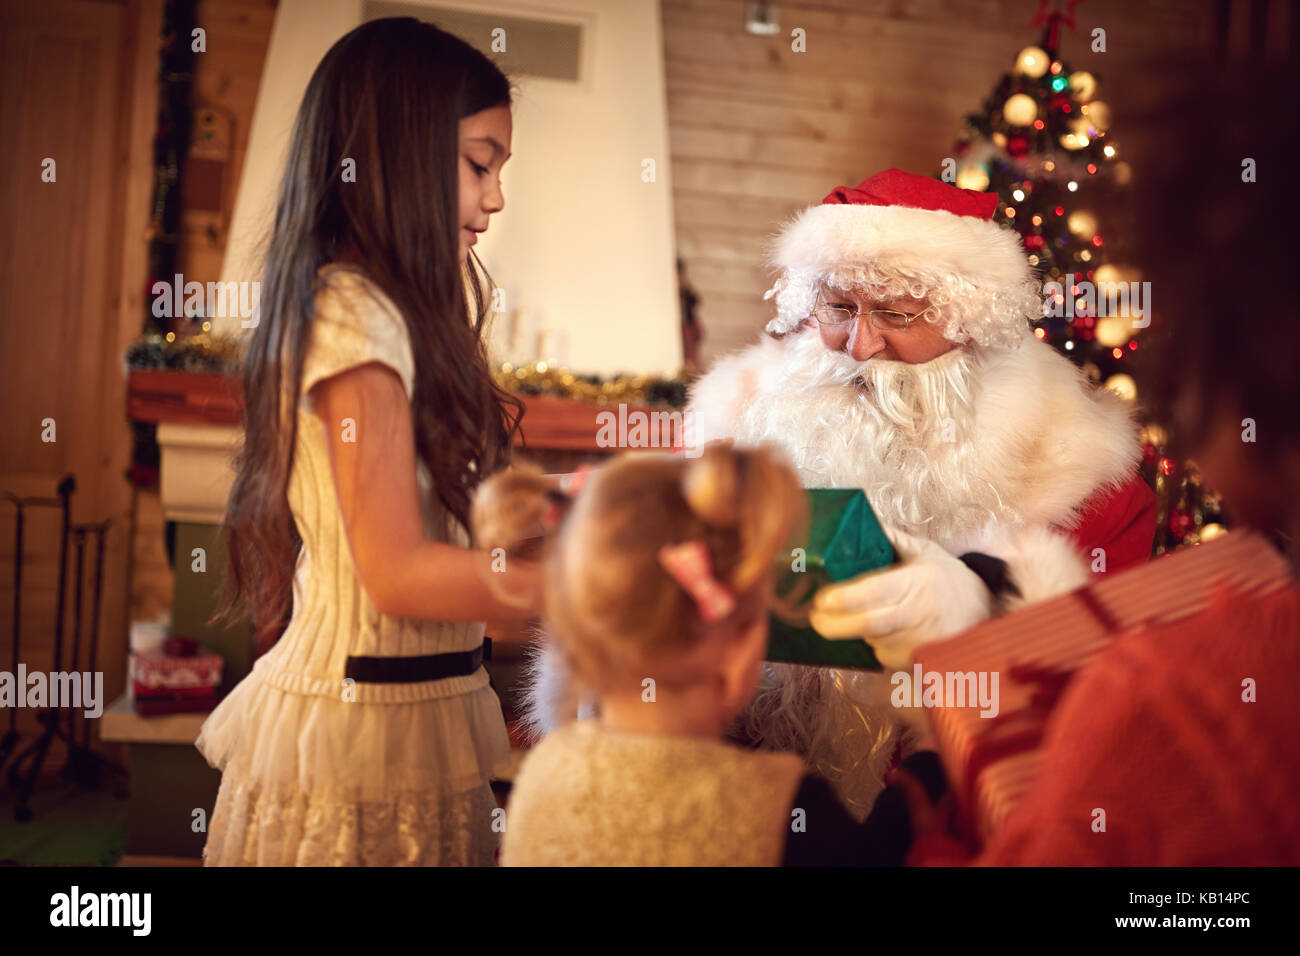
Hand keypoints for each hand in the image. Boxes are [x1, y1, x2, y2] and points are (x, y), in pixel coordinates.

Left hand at [808, 528, 993, 668]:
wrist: (985, 617)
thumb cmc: (951, 582)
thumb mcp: (926, 553)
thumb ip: (893, 539)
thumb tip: (862, 520)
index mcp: (914, 584)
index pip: (874, 594)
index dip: (845, 599)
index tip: (822, 599)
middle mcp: (913, 616)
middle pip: (866, 625)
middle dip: (833, 624)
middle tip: (815, 618)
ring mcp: (914, 643)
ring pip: (871, 639)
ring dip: (854, 631)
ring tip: (854, 617)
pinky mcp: (914, 663)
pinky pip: (882, 653)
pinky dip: (875, 643)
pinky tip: (885, 630)